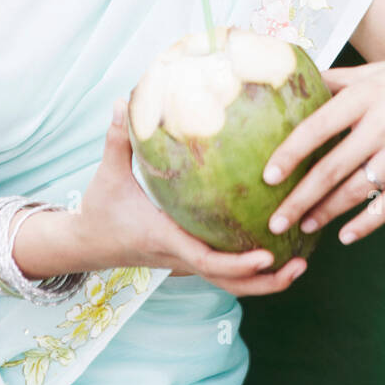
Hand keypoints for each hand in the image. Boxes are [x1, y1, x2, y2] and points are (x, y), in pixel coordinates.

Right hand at [75, 100, 308, 296]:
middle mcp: (180, 258)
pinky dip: (249, 269)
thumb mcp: (107, 174)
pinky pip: (223, 271)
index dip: (238, 263)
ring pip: (229, 284)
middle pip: (230, 283)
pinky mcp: (186, 261)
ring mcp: (184, 264)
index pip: (208, 261)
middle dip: (267, 280)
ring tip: (299, 262)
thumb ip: (118, 139)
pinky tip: (274, 247)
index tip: (267, 254)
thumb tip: (121, 99)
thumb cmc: (98, 209)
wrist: (84, 245)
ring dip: (264, 281)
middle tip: (301, 263)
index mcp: (166, 239)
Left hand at [261, 47, 384, 246]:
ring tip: (303, 226)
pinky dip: (367, 223)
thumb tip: (294, 84)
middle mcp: (384, 123)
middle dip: (300, 199)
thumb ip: (337, 80)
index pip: (318, 127)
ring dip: (326, 213)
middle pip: (333, 168)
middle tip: (274, 222)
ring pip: (358, 190)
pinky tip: (346, 236)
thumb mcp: (376, 71)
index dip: (291, 153)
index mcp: (365, 94)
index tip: (268, 177)